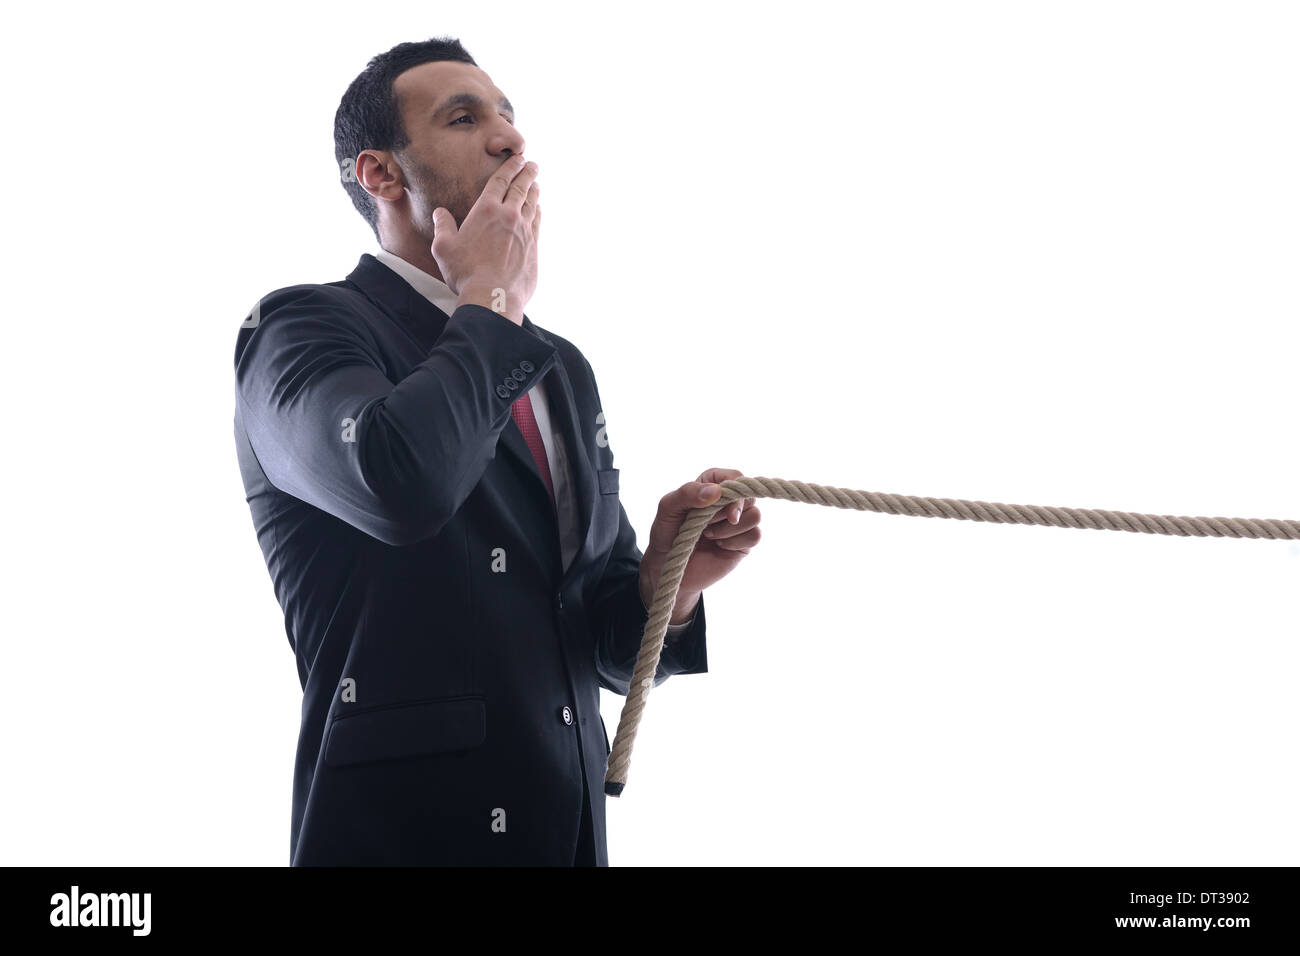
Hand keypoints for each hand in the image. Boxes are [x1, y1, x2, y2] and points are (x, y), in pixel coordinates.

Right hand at [431, 153, 540, 322]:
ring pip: (531, 204)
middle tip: (532, 164)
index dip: (510, 168)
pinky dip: (537, 212)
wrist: (493, 296)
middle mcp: (509, 217)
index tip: (518, 159)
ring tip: (536, 184)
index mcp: (487, 211)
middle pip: (521, 188)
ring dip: (534, 191)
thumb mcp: (444, 247)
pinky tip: (537, 210)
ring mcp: (524, 232)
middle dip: (527, 173)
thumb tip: (440, 212)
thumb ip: (442, 226)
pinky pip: (536, 223)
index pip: (500, 181)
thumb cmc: (465, 272)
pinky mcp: (533, 248)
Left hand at [638, 468, 760, 623]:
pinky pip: (755, 535)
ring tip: (708, 535)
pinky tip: (718, 546)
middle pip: (749, 495)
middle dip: (726, 512)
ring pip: (755, 516)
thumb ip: (688, 493)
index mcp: (712, 483)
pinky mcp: (744, 542)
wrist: (669, 567)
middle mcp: (729, 500)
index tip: (716, 503)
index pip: (736, 476)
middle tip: (704, 524)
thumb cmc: (667, 532)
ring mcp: (739, 522)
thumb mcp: (668, 508)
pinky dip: (735, 542)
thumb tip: (716, 491)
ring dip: (728, 529)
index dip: (731, 489)